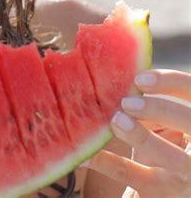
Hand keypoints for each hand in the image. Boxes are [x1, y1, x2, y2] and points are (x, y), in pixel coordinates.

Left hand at [85, 69, 190, 196]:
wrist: (166, 189)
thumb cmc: (164, 147)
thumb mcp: (165, 125)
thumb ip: (153, 106)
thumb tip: (122, 80)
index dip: (172, 82)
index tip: (140, 78)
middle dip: (161, 108)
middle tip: (128, 101)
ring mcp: (184, 176)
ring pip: (173, 158)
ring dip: (143, 137)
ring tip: (116, 120)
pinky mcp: (158, 193)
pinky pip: (131, 175)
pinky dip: (105, 162)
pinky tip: (84, 151)